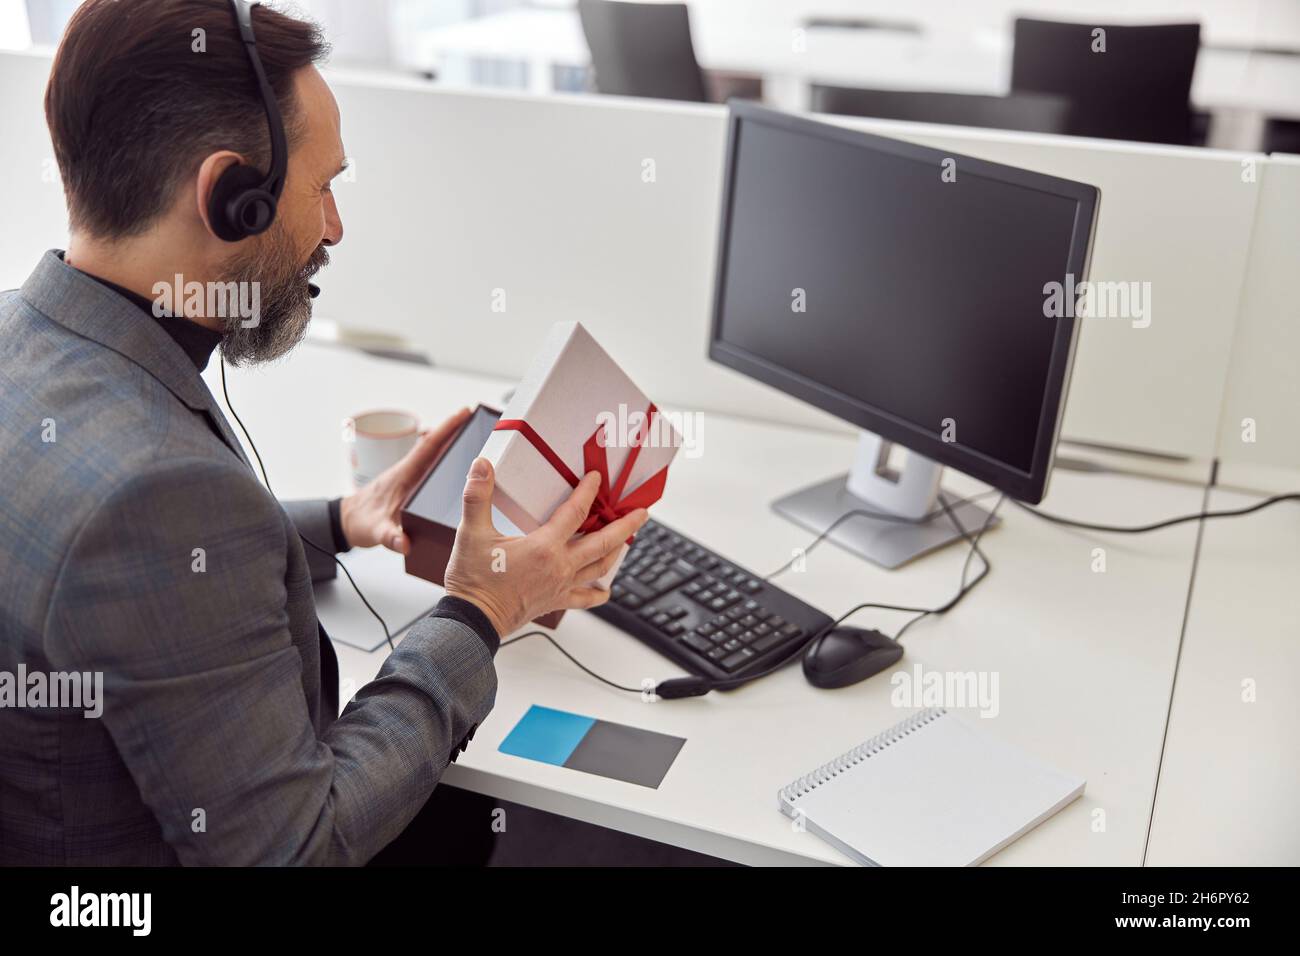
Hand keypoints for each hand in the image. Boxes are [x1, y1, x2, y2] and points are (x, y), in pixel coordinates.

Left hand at [339, 407, 471, 552]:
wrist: (347, 522)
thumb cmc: (361, 522)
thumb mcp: (376, 532)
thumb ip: (390, 537)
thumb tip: (405, 543)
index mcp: (403, 475)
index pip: (427, 447)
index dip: (446, 429)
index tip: (463, 414)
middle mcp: (407, 470)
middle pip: (434, 444)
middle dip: (454, 429)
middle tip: (476, 417)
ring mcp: (408, 475)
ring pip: (432, 453)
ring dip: (450, 441)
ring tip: (473, 433)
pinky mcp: (409, 482)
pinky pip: (429, 464)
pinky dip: (443, 455)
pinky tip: (456, 459)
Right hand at [443, 457, 648, 635]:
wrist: (473, 621)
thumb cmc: (474, 580)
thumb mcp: (471, 533)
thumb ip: (477, 496)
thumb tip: (481, 465)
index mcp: (544, 546)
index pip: (575, 512)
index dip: (588, 492)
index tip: (597, 479)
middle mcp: (560, 566)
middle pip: (603, 542)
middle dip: (625, 526)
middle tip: (641, 514)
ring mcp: (561, 586)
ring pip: (600, 568)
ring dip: (617, 552)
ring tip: (627, 541)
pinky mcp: (555, 601)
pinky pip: (584, 598)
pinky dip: (598, 594)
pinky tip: (606, 590)